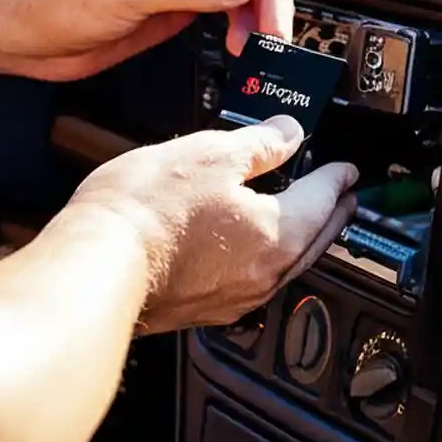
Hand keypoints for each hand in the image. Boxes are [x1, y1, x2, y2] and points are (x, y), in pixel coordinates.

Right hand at [64, 115, 356, 333]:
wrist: (94, 268)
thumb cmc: (145, 213)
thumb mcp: (211, 154)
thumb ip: (260, 143)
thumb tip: (288, 133)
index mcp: (281, 233)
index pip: (325, 196)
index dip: (338, 176)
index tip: (347, 169)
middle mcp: (267, 274)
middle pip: (316, 236)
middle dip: (331, 211)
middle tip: (340, 195)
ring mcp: (236, 298)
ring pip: (286, 261)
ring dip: (300, 235)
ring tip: (300, 215)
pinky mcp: (203, 308)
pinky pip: (252, 277)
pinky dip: (263, 254)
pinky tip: (246, 242)